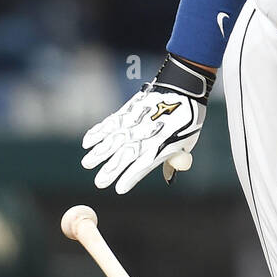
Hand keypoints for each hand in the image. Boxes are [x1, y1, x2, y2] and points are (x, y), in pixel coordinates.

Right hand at [81, 54, 211, 193]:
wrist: (185, 86)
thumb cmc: (189, 118)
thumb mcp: (187, 141)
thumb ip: (174, 160)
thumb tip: (168, 178)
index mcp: (165, 144)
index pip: (145, 164)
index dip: (131, 176)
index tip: (119, 189)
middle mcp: (149, 133)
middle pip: (127, 154)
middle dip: (111, 170)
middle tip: (98, 183)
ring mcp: (138, 120)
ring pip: (115, 138)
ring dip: (100, 152)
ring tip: (87, 163)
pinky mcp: (130, 109)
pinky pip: (112, 121)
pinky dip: (99, 131)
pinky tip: (88, 142)